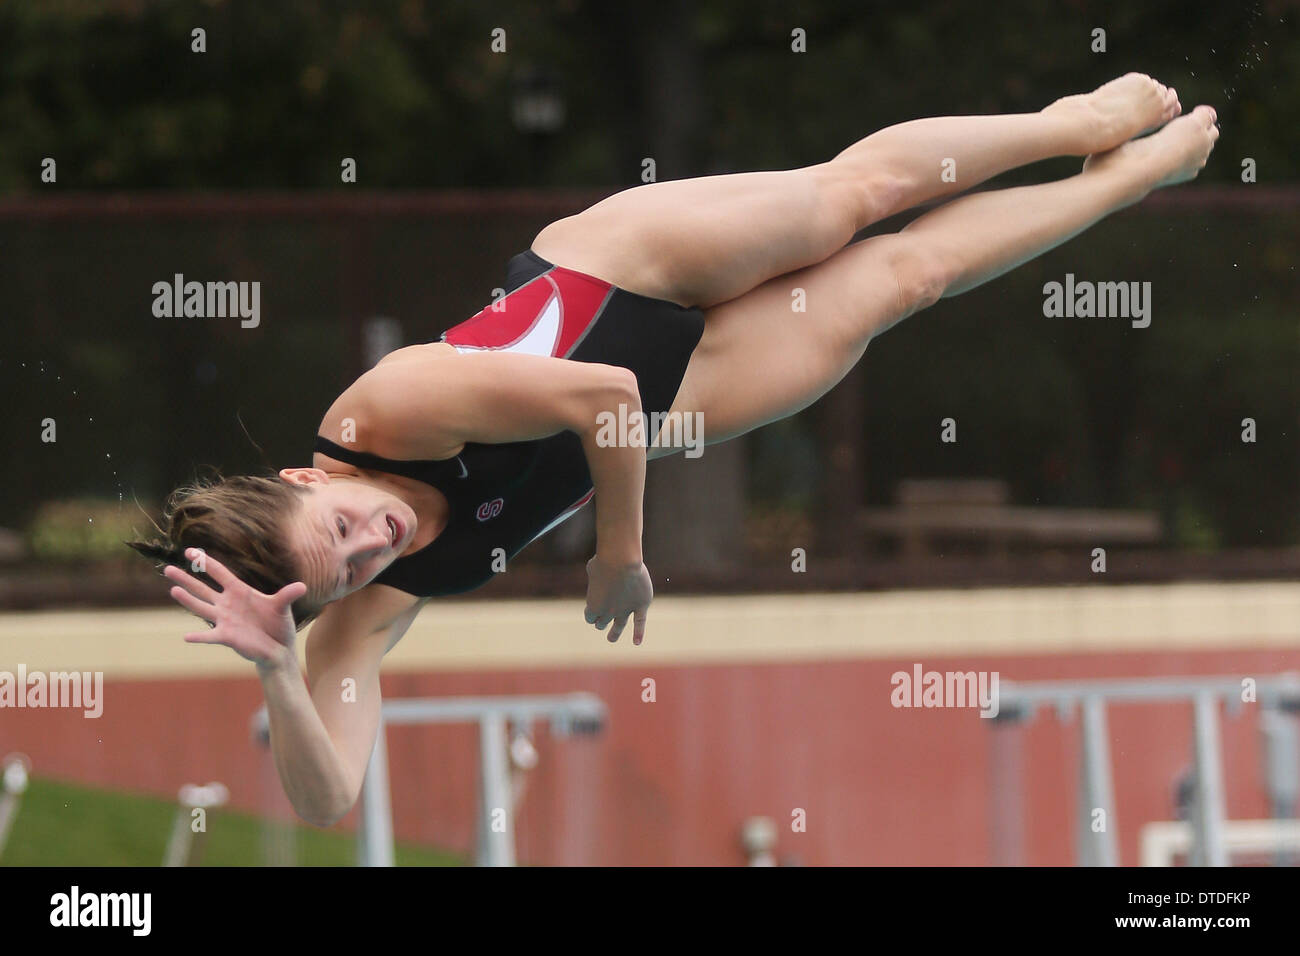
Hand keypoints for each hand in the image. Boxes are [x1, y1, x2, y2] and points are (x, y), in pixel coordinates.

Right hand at [164, 548, 306, 667]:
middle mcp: (228, 604)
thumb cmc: (278, 624)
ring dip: (188, 600)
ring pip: (202, 607)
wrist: (279, 648)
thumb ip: (288, 595)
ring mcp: (225, 620)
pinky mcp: (227, 636)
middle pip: (203, 589)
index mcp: (239, 591)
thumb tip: (302, 586)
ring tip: (173, 590)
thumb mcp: (282, 607)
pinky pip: (210, 636)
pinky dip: (200, 637)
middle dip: (186, 579)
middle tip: (167, 569)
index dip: (205, 562)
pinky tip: (186, 637)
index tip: (189, 551)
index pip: (219, 573)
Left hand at [584, 555, 651, 644]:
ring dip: (614, 633)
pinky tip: (636, 642)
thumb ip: (596, 575)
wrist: (621, 562)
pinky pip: (640, 623)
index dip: (591, 614)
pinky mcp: (640, 606)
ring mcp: (625, 610)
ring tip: (611, 638)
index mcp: (593, 606)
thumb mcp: (593, 567)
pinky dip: (638, 633)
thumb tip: (600, 574)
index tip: (592, 609)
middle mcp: (608, 612)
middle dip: (601, 621)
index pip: (590, 617)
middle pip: (602, 623)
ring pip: (618, 626)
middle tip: (600, 622)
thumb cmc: (604, 561)